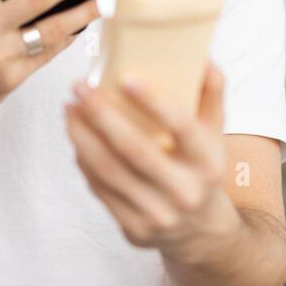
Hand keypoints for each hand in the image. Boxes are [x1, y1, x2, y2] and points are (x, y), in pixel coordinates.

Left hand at [64, 63, 240, 254]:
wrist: (201, 231)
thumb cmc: (202, 168)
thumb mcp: (216, 133)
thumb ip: (210, 92)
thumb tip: (200, 54)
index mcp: (208, 162)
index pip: (181, 126)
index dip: (153, 101)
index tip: (125, 76)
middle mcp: (185, 191)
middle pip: (135, 149)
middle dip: (101, 114)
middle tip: (79, 86)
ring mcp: (157, 213)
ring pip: (109, 170)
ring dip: (82, 136)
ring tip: (69, 107)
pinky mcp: (134, 228)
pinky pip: (100, 189)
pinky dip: (84, 160)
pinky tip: (75, 137)